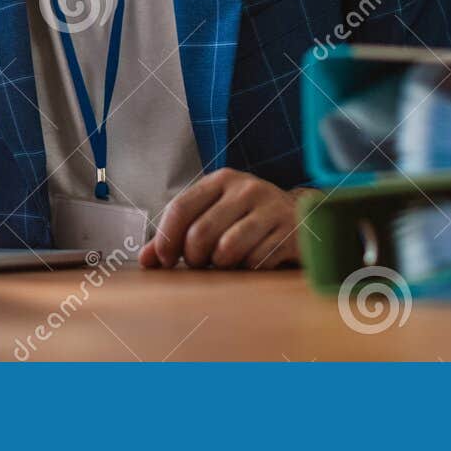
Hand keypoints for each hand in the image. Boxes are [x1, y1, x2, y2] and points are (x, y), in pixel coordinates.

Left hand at [139, 168, 303, 269]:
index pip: (181, 207)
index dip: (166, 239)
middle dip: (194, 258)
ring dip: (222, 265)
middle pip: (201, 233)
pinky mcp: (290, 232)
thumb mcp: (215, 215)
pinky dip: (248, 270)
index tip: (164, 261)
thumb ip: (179, 235)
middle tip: (201, 264)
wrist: (304, 217)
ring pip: (228, 250)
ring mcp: (271, 208)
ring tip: (227, 262)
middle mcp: (247, 188)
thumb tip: (146, 260)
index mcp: (222, 180)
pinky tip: (253, 262)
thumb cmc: (249, 219)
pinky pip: (256, 262)